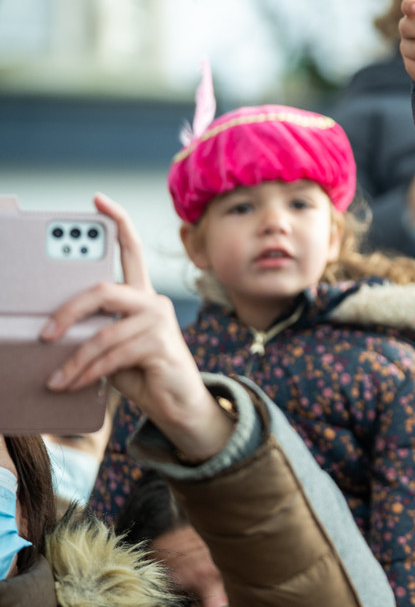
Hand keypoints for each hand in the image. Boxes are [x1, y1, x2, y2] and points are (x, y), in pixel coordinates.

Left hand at [42, 195, 233, 462]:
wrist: (178, 405)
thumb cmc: (142, 373)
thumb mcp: (112, 347)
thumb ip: (95, 331)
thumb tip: (53, 333)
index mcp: (141, 296)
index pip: (131, 251)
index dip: (117, 222)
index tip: (98, 201)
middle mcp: (153, 302)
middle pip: (104, 290)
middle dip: (68, 311)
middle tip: (45, 333)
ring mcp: (160, 321)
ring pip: (103, 332)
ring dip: (74, 360)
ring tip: (57, 378)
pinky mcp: (161, 344)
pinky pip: (113, 354)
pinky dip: (88, 372)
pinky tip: (74, 384)